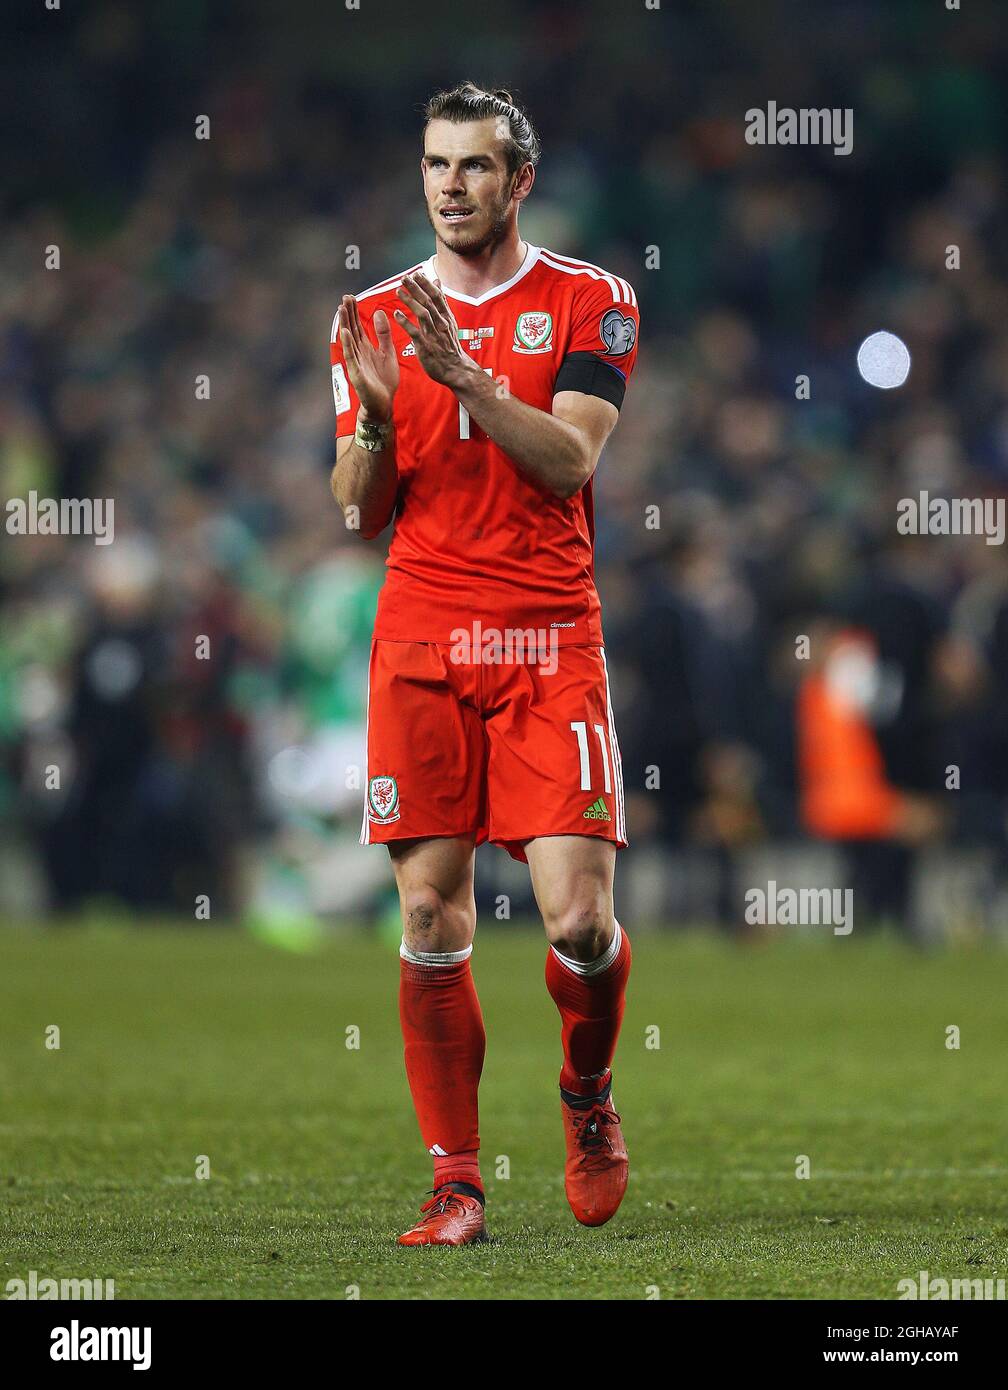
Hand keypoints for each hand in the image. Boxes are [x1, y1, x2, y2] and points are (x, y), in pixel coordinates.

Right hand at [338, 296, 398, 421]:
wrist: (384, 404)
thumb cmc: (385, 381)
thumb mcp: (388, 353)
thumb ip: (384, 334)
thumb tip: (379, 312)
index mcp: (366, 348)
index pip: (358, 326)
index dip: (354, 312)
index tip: (351, 297)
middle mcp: (358, 353)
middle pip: (352, 329)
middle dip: (348, 314)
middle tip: (345, 297)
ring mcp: (356, 362)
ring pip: (349, 340)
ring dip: (345, 324)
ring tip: (341, 309)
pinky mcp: (357, 373)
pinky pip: (352, 356)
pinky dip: (348, 344)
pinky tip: (345, 332)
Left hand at [393, 273, 471, 388]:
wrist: (456, 369)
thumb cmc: (450, 345)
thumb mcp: (449, 320)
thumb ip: (442, 301)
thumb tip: (437, 282)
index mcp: (446, 317)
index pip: (437, 296)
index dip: (426, 284)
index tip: (417, 273)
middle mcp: (441, 324)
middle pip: (428, 302)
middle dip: (416, 289)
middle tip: (405, 278)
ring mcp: (434, 335)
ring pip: (422, 314)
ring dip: (410, 302)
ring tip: (398, 291)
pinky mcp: (426, 347)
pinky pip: (415, 333)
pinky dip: (406, 323)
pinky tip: (397, 314)